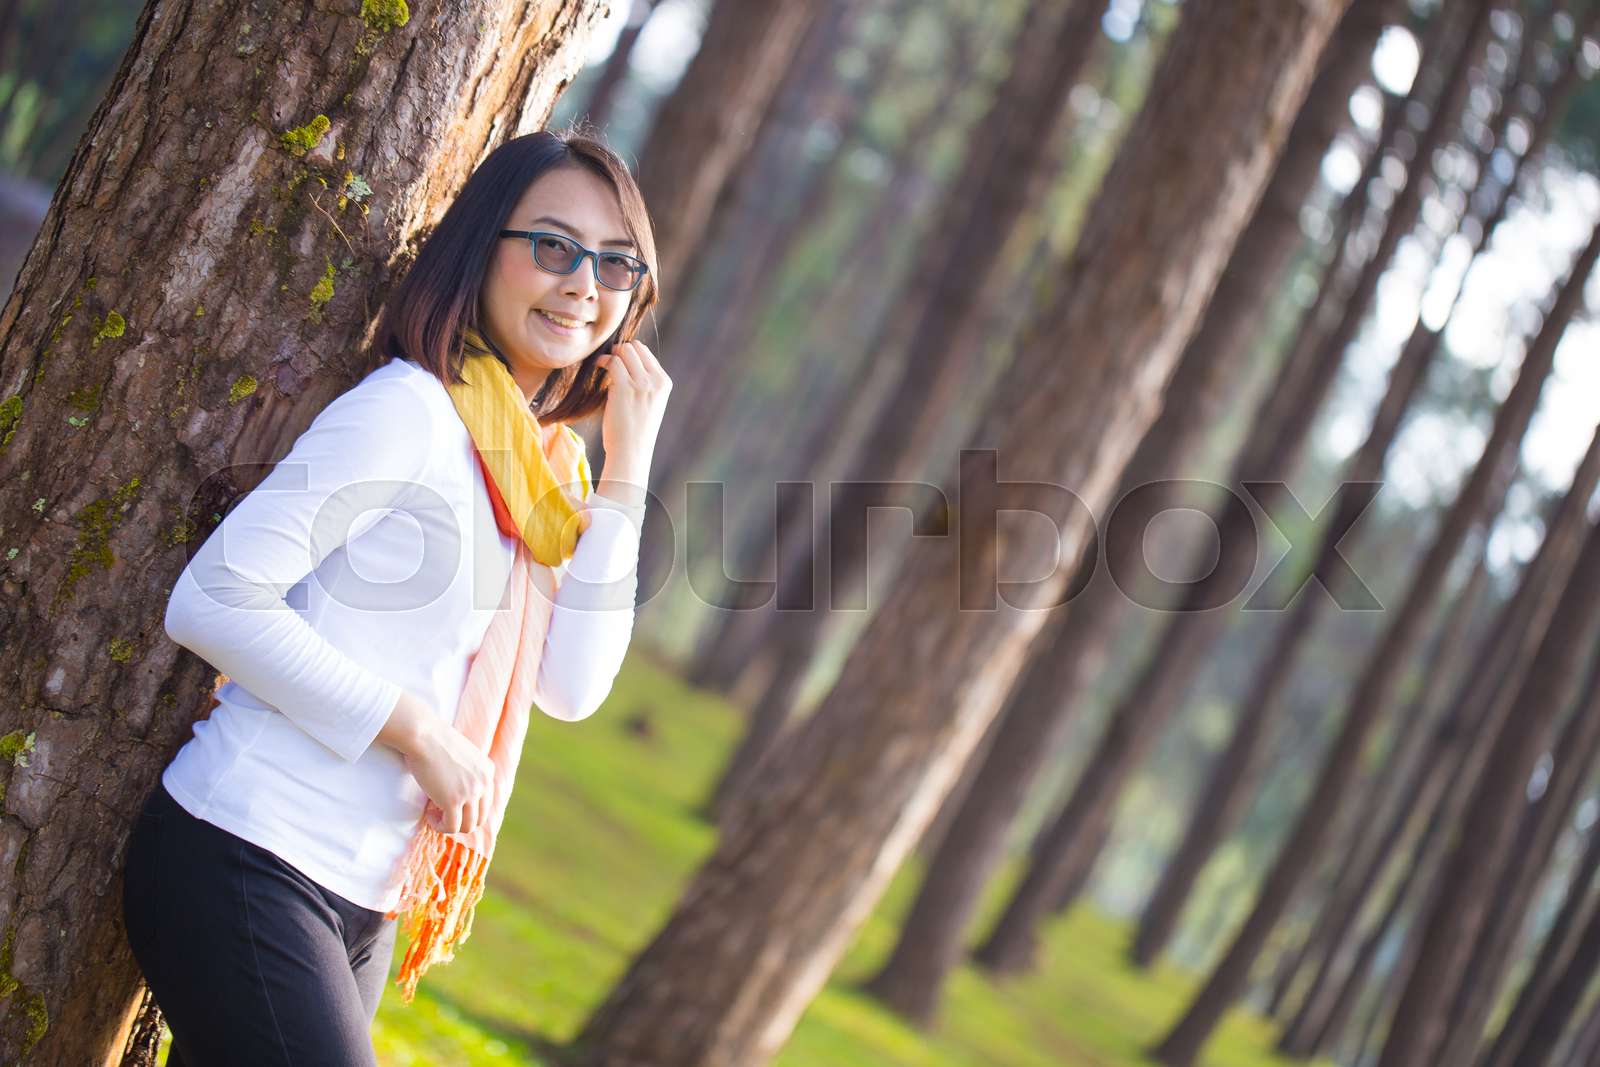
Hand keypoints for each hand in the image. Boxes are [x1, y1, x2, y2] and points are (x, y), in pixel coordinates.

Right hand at [383, 692, 495, 833]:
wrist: (423, 735)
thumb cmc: (435, 742)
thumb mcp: (462, 756)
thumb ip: (468, 772)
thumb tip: (459, 795)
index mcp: (488, 770)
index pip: (486, 802)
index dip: (467, 808)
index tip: (449, 802)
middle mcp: (484, 782)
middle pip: (480, 818)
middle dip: (461, 819)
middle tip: (441, 811)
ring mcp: (470, 792)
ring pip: (468, 826)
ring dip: (450, 824)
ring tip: (434, 813)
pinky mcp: (453, 800)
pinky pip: (451, 827)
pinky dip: (440, 826)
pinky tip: (429, 815)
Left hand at [594, 339, 670, 504]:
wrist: (630, 452)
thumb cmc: (635, 430)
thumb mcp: (649, 403)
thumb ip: (645, 383)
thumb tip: (627, 360)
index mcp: (664, 383)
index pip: (646, 353)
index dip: (629, 353)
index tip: (617, 360)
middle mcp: (655, 381)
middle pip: (634, 348)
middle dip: (619, 351)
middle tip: (608, 361)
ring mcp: (641, 383)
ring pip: (623, 351)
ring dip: (610, 355)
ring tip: (602, 364)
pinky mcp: (624, 387)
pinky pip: (612, 361)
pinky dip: (602, 360)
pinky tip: (597, 366)